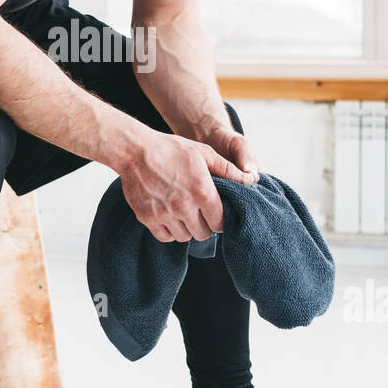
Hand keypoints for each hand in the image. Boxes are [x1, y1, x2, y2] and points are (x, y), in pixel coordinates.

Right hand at [117, 130, 254, 242]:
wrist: (135, 150)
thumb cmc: (172, 149)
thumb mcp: (204, 153)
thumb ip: (229, 170)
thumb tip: (252, 181)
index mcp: (202, 191)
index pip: (220, 223)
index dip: (220, 220)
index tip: (215, 213)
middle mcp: (184, 206)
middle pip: (203, 234)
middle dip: (205, 226)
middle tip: (200, 213)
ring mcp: (164, 214)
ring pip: (184, 237)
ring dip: (187, 229)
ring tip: (184, 213)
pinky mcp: (147, 218)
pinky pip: (165, 237)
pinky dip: (170, 231)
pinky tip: (171, 217)